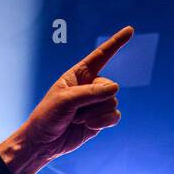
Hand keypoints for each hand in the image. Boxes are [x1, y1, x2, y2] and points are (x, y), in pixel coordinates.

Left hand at [0, 26, 133, 173]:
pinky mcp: (100, 119)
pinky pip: (114, 116)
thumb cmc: (47, 117)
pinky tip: (90, 125)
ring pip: (112, 102)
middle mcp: (90, 86)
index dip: (116, 43)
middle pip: (109, 86)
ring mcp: (96, 103)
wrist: (43, 143)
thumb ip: (90, 93)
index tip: (130, 30)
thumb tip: (115, 89)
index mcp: (78, 75)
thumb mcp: (64, 100)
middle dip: (94, 101)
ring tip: (76, 119)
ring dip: (94, 113)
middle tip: (74, 112)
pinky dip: (104, 121)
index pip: (101, 56)